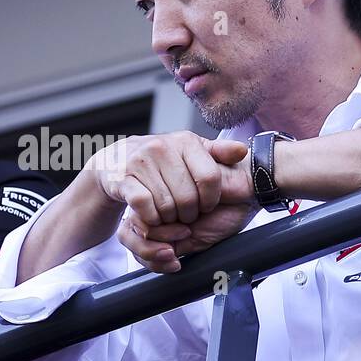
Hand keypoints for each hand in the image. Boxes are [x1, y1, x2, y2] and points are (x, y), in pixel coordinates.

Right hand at [94, 135, 251, 271]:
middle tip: (186, 215)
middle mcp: (162, 147)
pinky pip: (143, 205)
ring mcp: (140, 162)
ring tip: (170, 216)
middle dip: (189, 213)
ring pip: (166, 205)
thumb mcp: (191, 152)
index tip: (206, 205)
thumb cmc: (162, 160)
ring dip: (169, 219)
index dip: (211, 199)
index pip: (210, 177)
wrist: (117, 159)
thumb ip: (219, 153)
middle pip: (188, 197)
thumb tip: (243, 152)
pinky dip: (150, 217)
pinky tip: (153, 217)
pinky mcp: (121, 177)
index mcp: (185, 141)